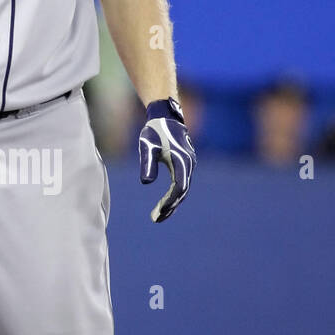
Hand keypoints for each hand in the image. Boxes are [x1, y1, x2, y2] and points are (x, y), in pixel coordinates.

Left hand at [139, 98, 195, 222]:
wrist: (165, 116)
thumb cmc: (154, 131)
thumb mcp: (147, 147)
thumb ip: (147, 164)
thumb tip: (145, 183)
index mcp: (182, 162)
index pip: (179, 188)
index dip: (170, 202)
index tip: (159, 213)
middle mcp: (189, 164)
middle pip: (182, 192)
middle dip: (170, 206)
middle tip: (155, 218)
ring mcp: (188, 164)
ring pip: (182, 189)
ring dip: (171, 202)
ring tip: (158, 215)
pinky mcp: (184, 164)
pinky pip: (181, 183)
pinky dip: (173, 194)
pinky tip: (164, 202)